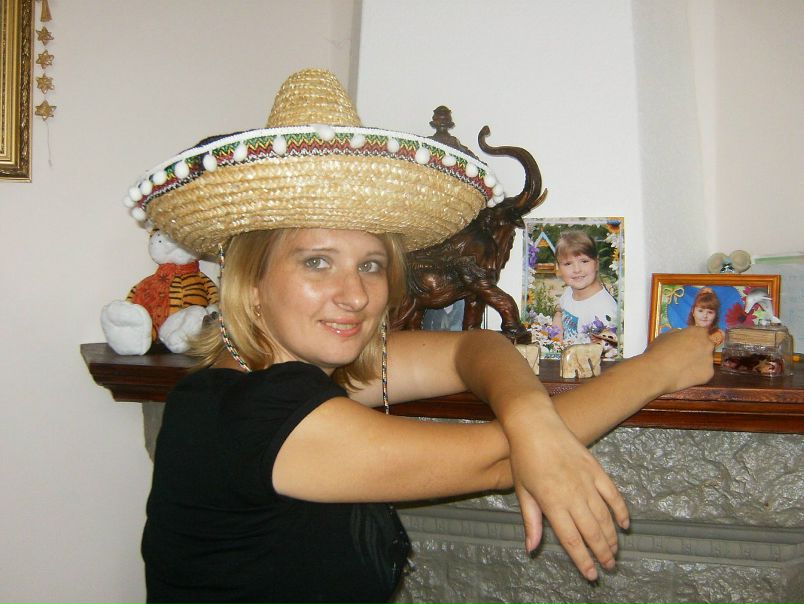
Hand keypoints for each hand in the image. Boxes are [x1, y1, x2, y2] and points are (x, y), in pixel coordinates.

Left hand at [507, 409, 628, 581]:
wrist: (535, 425)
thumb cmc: (524, 457)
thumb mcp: (523, 491)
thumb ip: (531, 521)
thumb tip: (531, 548)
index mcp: (552, 502)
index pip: (571, 540)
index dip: (583, 560)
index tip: (591, 574)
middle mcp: (572, 494)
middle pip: (592, 532)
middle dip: (602, 553)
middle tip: (608, 567)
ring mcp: (587, 481)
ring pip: (605, 517)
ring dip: (611, 537)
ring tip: (614, 552)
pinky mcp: (596, 469)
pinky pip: (613, 494)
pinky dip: (621, 511)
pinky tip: (624, 524)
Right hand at [643, 327, 715, 392]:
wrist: (657, 372)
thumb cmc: (658, 351)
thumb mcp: (665, 336)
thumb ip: (678, 334)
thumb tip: (681, 336)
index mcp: (697, 332)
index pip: (701, 333)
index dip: (693, 339)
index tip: (686, 344)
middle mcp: (707, 344)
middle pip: (706, 346)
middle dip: (698, 351)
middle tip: (684, 357)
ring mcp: (710, 360)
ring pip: (705, 361)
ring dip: (697, 363)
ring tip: (682, 369)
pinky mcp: (709, 374)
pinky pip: (704, 373)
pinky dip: (696, 375)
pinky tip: (684, 376)